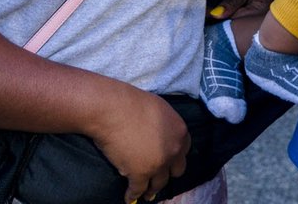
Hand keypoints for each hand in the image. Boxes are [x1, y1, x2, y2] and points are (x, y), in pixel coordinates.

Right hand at [89, 82, 189, 203]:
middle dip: (167, 174)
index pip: (184, 151)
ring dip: (152, 189)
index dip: (175, 157)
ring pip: (159, 184)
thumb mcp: (159, 109)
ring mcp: (158, 164)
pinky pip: (138, 190)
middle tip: (158, 176)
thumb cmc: (132, 103)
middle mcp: (174, 150)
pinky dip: (132, 195)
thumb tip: (159, 132)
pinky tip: (129, 198)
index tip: (168, 162)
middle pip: (176, 170)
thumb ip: (164, 125)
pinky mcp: (140, 174)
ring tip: (147, 193)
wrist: (113, 110)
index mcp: (180, 132)